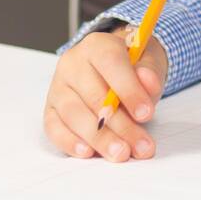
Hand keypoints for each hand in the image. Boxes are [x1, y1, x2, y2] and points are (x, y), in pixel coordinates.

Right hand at [42, 24, 168, 161]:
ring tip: (121, 153)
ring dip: (99, 139)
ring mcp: (57, 87)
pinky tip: (88, 152)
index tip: (146, 114)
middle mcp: (72, 64)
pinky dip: (70, 142)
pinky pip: (54, 128)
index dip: (129, 90)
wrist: (112, 66)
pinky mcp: (50, 109)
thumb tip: (148, 81)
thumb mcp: (148, 61)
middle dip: (120, 125)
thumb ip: (150, 71)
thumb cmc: (131, 66)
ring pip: (74, 115)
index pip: (111, 63)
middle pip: (94, 96)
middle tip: (139, 146)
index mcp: (98, 45)